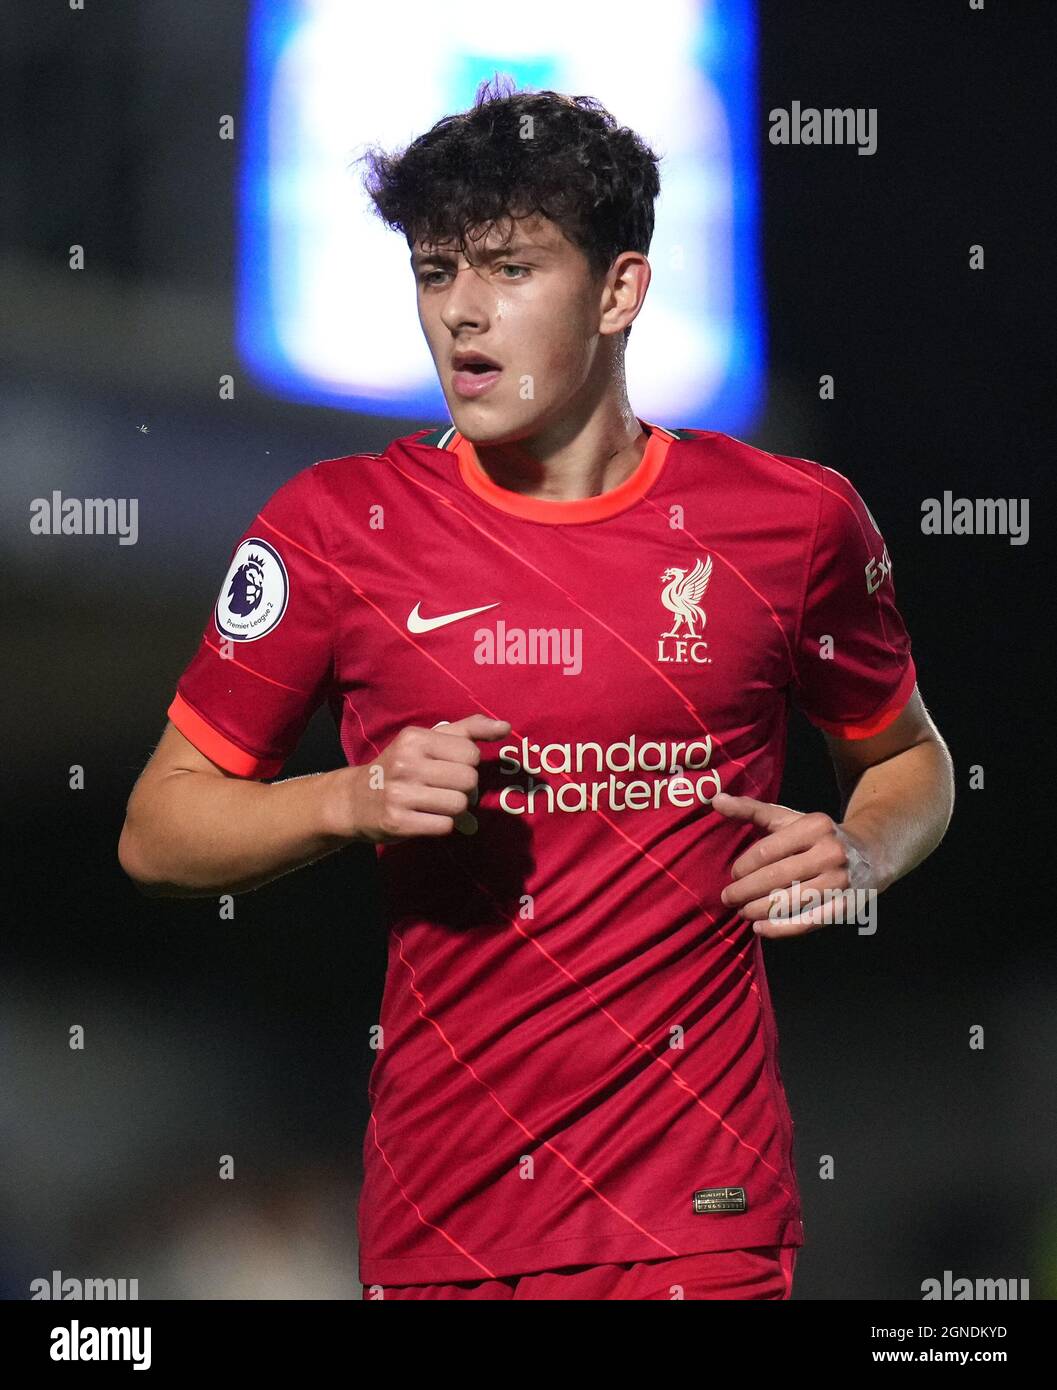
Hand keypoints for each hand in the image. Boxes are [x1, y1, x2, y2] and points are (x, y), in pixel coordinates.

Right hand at [326, 715, 511, 844]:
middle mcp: (405, 763)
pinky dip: (442, 825)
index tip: (449, 769)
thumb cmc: (400, 767)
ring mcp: (399, 793)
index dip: (468, 766)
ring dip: (455, 810)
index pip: (471, 754)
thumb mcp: (427, 740)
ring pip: (460, 805)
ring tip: (435, 804)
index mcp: (415, 738)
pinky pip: (445, 826)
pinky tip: (425, 818)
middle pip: (469, 781)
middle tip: (444, 790)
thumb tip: (506, 727)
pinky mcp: (397, 822)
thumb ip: (468, 730)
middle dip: (464, 789)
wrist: (353, 800)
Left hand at [710, 792, 874, 936]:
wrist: (871, 853)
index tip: (732, 875)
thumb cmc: (816, 836)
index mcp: (814, 826)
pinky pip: (808, 922)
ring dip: (759, 911)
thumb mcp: (788, 818)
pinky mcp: (846, 906)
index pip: (767, 850)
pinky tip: (760, 929)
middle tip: (728, 898)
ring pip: (789, 901)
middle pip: (776, 877)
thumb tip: (715, 799)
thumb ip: (751, 809)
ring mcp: (840, 881)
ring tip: (742, 913)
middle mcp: (830, 852)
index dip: (744, 866)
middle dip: (745, 891)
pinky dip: (781, 929)